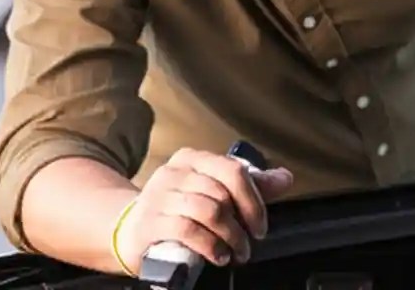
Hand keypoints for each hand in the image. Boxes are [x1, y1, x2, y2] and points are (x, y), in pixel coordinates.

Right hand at [114, 147, 293, 273]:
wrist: (130, 230)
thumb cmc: (177, 210)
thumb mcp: (211, 192)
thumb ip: (248, 185)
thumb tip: (285, 178)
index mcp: (191, 159)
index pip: (232, 170)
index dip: (253, 200)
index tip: (260, 225)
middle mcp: (173, 172)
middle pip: (222, 193)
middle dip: (242, 224)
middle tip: (247, 244)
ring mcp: (158, 196)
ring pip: (208, 210)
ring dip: (230, 238)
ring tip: (234, 253)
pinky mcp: (150, 222)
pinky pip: (188, 230)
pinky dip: (210, 246)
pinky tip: (217, 255)